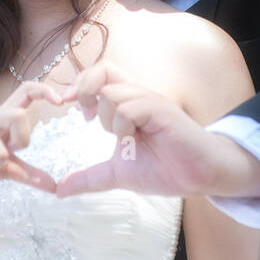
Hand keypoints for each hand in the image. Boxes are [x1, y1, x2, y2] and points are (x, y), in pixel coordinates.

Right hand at [0, 82, 66, 193]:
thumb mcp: (6, 169)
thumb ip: (29, 174)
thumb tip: (55, 187)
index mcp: (5, 118)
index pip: (26, 91)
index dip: (44, 91)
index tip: (61, 101)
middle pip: (20, 116)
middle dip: (19, 142)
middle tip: (5, 154)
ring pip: (1, 152)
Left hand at [52, 62, 241, 197]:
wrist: (199, 177)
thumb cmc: (165, 169)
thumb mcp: (117, 174)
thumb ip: (90, 178)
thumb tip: (60, 191)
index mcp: (127, 104)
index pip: (98, 75)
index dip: (79, 85)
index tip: (66, 106)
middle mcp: (138, 97)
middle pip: (104, 68)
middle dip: (84, 88)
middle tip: (85, 116)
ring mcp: (150, 101)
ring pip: (112, 93)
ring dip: (107, 118)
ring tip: (120, 138)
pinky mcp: (162, 111)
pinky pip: (130, 108)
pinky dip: (123, 126)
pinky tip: (132, 141)